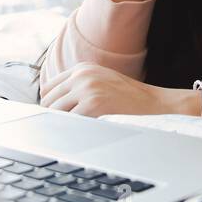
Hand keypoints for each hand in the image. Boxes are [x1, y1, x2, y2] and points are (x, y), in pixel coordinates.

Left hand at [41, 62, 200, 117]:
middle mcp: (81, 74)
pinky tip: (79, 132)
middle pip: (48, 99)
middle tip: (58, 129)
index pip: (48, 87)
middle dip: (52, 115)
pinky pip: (70, 119)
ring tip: (69, 132)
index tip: (52, 117)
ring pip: (56, 110)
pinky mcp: (93, 103)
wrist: (152, 101)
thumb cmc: (127, 96)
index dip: (48, 104)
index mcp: (81, 68)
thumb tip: (55, 105)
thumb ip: (79, 86)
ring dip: (60, 123)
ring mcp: (87, 87)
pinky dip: (71, 128)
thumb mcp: (101, 81)